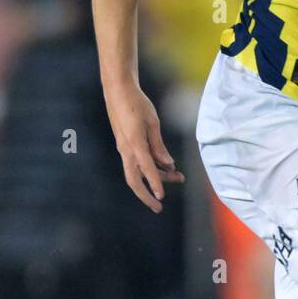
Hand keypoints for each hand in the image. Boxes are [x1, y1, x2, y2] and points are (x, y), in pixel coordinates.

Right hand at [105, 81, 184, 212]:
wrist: (118, 91)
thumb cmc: (137, 104)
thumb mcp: (152, 122)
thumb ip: (159, 145)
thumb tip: (168, 165)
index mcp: (134, 143)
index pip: (146, 168)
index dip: (155, 183)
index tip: (162, 197)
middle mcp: (126, 149)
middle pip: (134, 180)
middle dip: (146, 195)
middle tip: (159, 207)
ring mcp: (124, 148)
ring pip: (138, 172)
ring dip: (157, 177)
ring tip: (179, 177)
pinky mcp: (125, 145)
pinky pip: (137, 162)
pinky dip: (151, 167)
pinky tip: (168, 166)